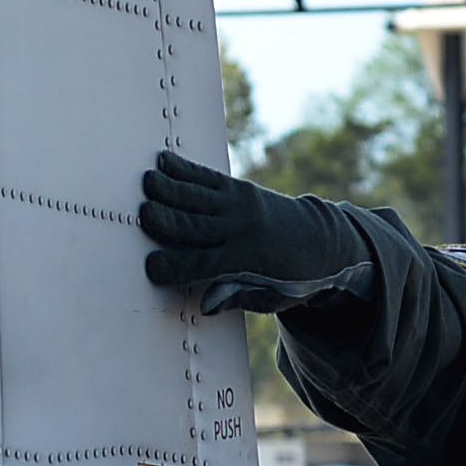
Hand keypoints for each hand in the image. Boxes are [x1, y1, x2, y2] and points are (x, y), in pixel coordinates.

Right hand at [138, 152, 369, 312]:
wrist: (323, 242)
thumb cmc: (294, 278)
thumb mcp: (272, 298)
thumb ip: (238, 298)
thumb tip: (205, 305)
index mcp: (245, 260)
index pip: (202, 265)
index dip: (175, 267)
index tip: (152, 267)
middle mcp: (240, 229)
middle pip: (195, 225)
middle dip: (167, 220)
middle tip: (141, 214)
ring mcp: (239, 205)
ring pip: (197, 196)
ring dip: (170, 188)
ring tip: (147, 181)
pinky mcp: (240, 189)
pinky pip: (207, 178)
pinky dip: (185, 169)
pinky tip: (165, 160)